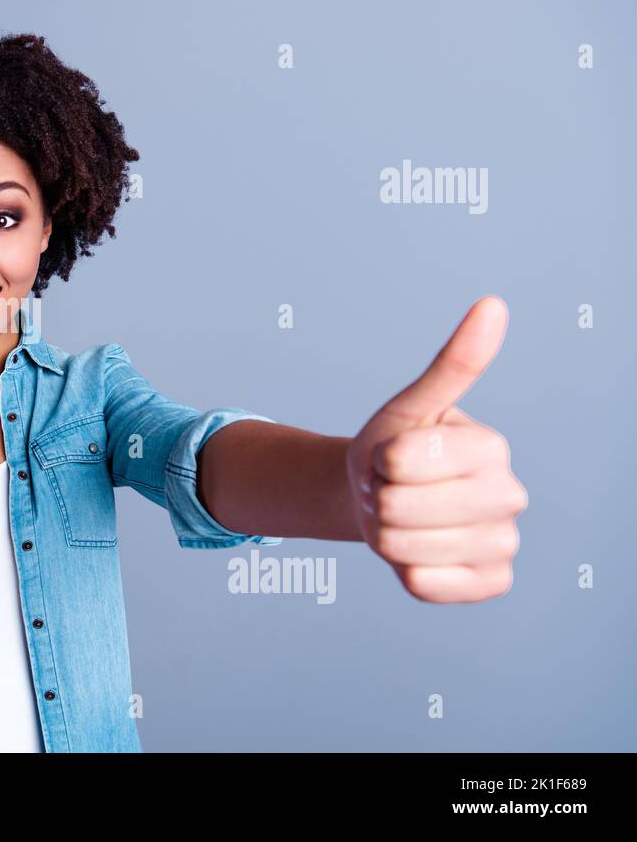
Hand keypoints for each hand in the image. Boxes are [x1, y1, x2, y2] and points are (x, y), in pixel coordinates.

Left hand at [345, 296, 527, 602]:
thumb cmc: (395, 446)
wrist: (385, 499)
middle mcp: (510, 496)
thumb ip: (453, 363)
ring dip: (384, 533)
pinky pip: (423, 584)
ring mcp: (504, 543)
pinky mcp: (489, 583)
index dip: (379, 460)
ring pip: (404, 547)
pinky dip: (404, 570)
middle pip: (400, 507)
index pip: (402, 461)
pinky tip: (418, 551)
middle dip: (378, 497)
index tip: (391, 456)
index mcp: (492, 447)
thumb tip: (493, 304)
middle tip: (392, 489)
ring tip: (401, 517)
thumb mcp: (410, 405)